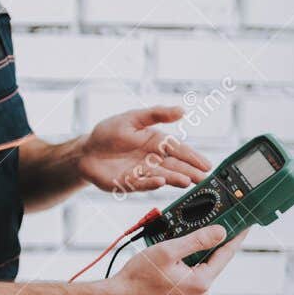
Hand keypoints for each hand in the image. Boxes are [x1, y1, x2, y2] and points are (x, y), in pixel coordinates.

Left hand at [77, 106, 211, 194]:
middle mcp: (153, 159)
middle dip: (190, 171)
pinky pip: (141, 183)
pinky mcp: (128, 183)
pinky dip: (151, 183)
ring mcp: (142, 172)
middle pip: (175, 166)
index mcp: (157, 142)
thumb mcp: (134, 118)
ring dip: (175, 179)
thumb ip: (156, 114)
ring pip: (162, 176)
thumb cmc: (110, 132)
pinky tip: (161, 182)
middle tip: (204, 178)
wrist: (86, 150)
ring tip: (188, 181)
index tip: (207, 164)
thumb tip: (181, 110)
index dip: (193, 157)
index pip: (179, 150)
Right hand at [107, 226, 246, 294]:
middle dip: (215, 237)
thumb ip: (197, 240)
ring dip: (199, 245)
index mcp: (202, 281)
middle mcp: (201, 290)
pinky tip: (180, 243)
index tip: (246, 221)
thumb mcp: (168, 251)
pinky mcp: (183, 291)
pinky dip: (188, 254)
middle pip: (215, 257)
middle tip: (220, 216)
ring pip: (203, 261)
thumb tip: (221, 231)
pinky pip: (192, 268)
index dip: (236, 234)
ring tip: (194, 227)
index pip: (226, 253)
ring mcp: (192, 292)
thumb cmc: (139, 276)